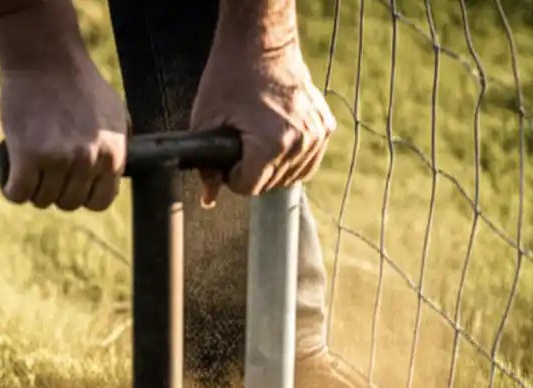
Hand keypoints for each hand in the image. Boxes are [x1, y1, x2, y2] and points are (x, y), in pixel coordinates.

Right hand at [0, 62, 128, 211]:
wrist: (45, 58)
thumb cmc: (78, 83)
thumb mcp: (115, 115)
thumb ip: (118, 148)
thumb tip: (113, 177)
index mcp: (113, 154)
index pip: (99, 203)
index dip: (82, 195)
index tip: (70, 182)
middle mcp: (88, 160)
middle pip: (68, 203)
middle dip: (55, 190)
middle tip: (44, 169)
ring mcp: (59, 159)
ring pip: (41, 199)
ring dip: (32, 188)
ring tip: (28, 167)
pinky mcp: (28, 156)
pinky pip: (18, 193)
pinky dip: (11, 189)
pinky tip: (10, 177)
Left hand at [190, 39, 335, 205]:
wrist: (261, 43)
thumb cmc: (230, 77)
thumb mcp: (207, 121)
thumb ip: (206, 166)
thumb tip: (209, 200)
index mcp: (271, 144)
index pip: (250, 187)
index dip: (231, 176)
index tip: (226, 158)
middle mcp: (300, 142)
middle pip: (270, 185)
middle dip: (251, 172)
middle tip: (239, 145)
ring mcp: (316, 135)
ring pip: (291, 177)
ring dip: (272, 168)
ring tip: (256, 141)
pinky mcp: (325, 126)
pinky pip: (308, 161)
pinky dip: (292, 159)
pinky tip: (276, 141)